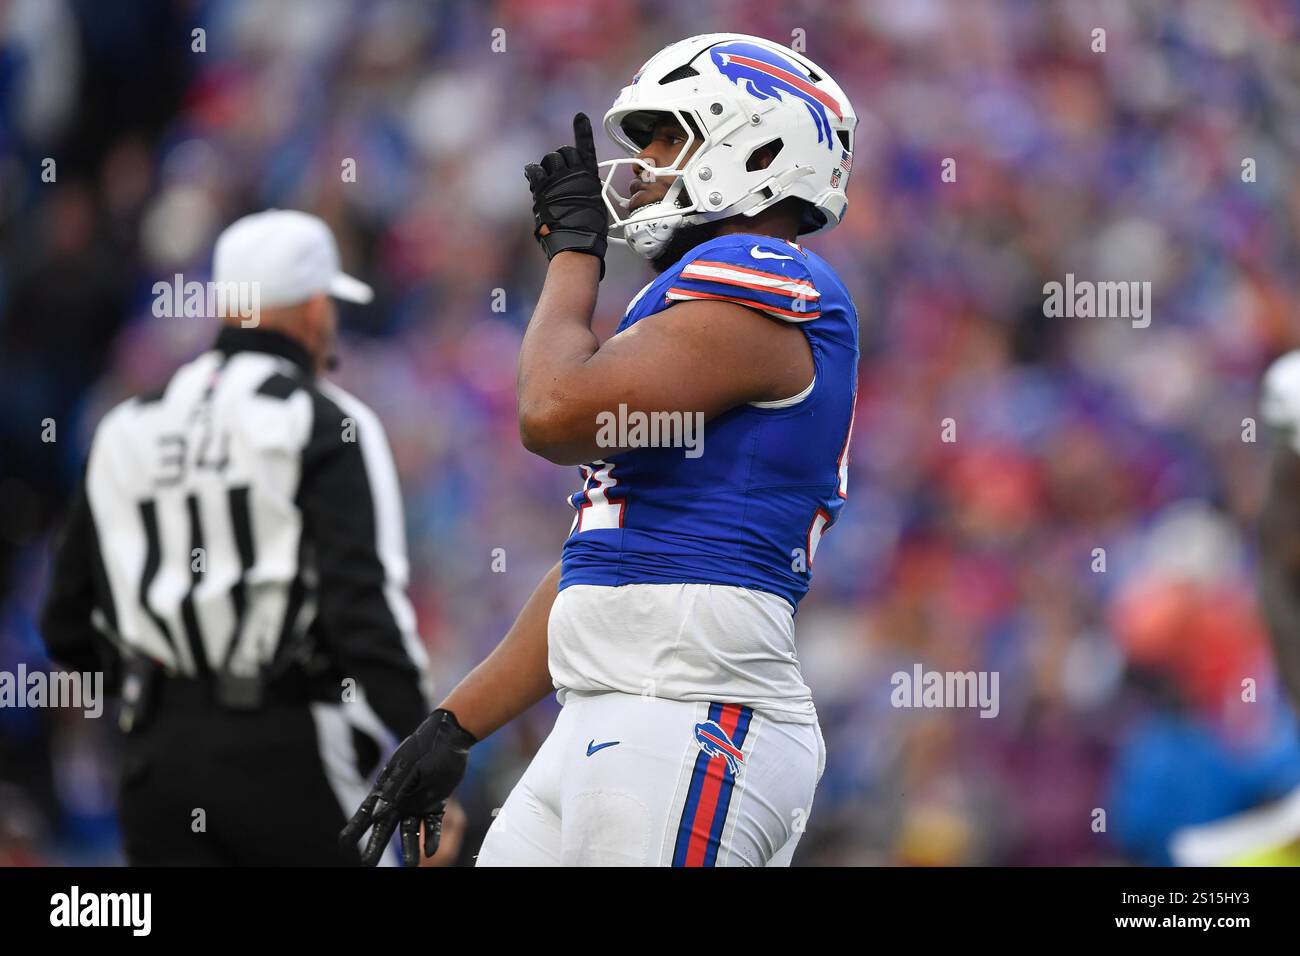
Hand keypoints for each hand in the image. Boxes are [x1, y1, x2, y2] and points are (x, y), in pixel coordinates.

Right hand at [339, 708, 475, 866]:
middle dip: (376, 846)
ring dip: (410, 848)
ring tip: (412, 866)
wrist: (450, 737)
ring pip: (410, 831)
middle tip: (368, 865)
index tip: (344, 845)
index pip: (366, 812)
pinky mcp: (434, 803)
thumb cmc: (424, 749)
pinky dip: (431, 838)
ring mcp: (416, 803)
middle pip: (385, 827)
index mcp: (386, 788)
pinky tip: (430, 850)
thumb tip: (376, 816)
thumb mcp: (409, 769)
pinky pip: (431, 825)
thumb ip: (394, 792)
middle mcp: (399, 800)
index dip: (354, 829)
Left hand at [524, 112, 607, 277]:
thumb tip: (576, 191)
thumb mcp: (595, 204)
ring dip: (548, 167)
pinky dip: (533, 172)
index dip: (583, 131)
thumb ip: (584, 189)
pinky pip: (534, 171)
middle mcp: (574, 173)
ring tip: (550, 182)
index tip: (579, 117)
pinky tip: (534, 177)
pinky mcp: (543, 188)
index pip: (586, 148)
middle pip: (563, 153)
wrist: (577, 241)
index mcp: (590, 176)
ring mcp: (557, 179)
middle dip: (560, 160)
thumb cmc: (589, 230)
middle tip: (560, 175)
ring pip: (549, 160)